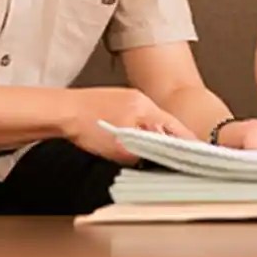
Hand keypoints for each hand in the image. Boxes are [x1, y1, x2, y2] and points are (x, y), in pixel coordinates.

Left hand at [63, 87, 195, 163]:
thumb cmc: (87, 125)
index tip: (197, 149)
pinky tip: (129, 139)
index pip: (175, 125)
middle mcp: (139, 98)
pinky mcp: (112, 101)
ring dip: (151, 134)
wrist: (60, 111)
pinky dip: (137, 129)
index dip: (186, 139)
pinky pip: (134, 117)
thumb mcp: (121, 148)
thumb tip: (156, 158)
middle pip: (163, 121)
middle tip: (176, 153)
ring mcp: (125, 97)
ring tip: (151, 150)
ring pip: (147, 119)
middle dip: (170, 138)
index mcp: (145, 106)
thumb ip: (143, 153)